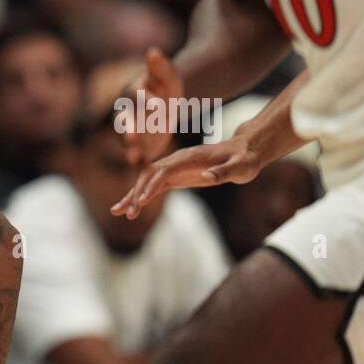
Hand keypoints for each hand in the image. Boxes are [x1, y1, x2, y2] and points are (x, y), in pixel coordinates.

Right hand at [111, 138, 261, 218]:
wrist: (245, 152)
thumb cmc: (245, 160)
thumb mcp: (240, 167)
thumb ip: (223, 172)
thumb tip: (206, 177)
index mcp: (189, 157)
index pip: (164, 171)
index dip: (151, 186)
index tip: (141, 202)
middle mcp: (177, 160)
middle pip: (149, 175)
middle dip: (136, 193)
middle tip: (126, 212)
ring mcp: (175, 167)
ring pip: (148, 180)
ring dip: (133, 195)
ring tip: (119, 211)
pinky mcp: (177, 176)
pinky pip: (155, 186)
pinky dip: (142, 196)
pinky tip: (133, 207)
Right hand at [118, 47, 182, 166]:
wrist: (164, 107)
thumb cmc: (166, 89)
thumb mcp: (168, 77)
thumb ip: (161, 67)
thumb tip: (153, 52)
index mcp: (132, 95)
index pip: (137, 97)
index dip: (146, 102)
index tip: (157, 107)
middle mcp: (125, 113)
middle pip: (125, 122)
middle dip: (127, 131)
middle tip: (131, 138)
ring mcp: (128, 131)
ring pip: (127, 141)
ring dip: (130, 150)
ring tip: (134, 158)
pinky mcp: (136, 146)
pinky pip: (136, 154)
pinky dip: (139, 163)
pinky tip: (145, 170)